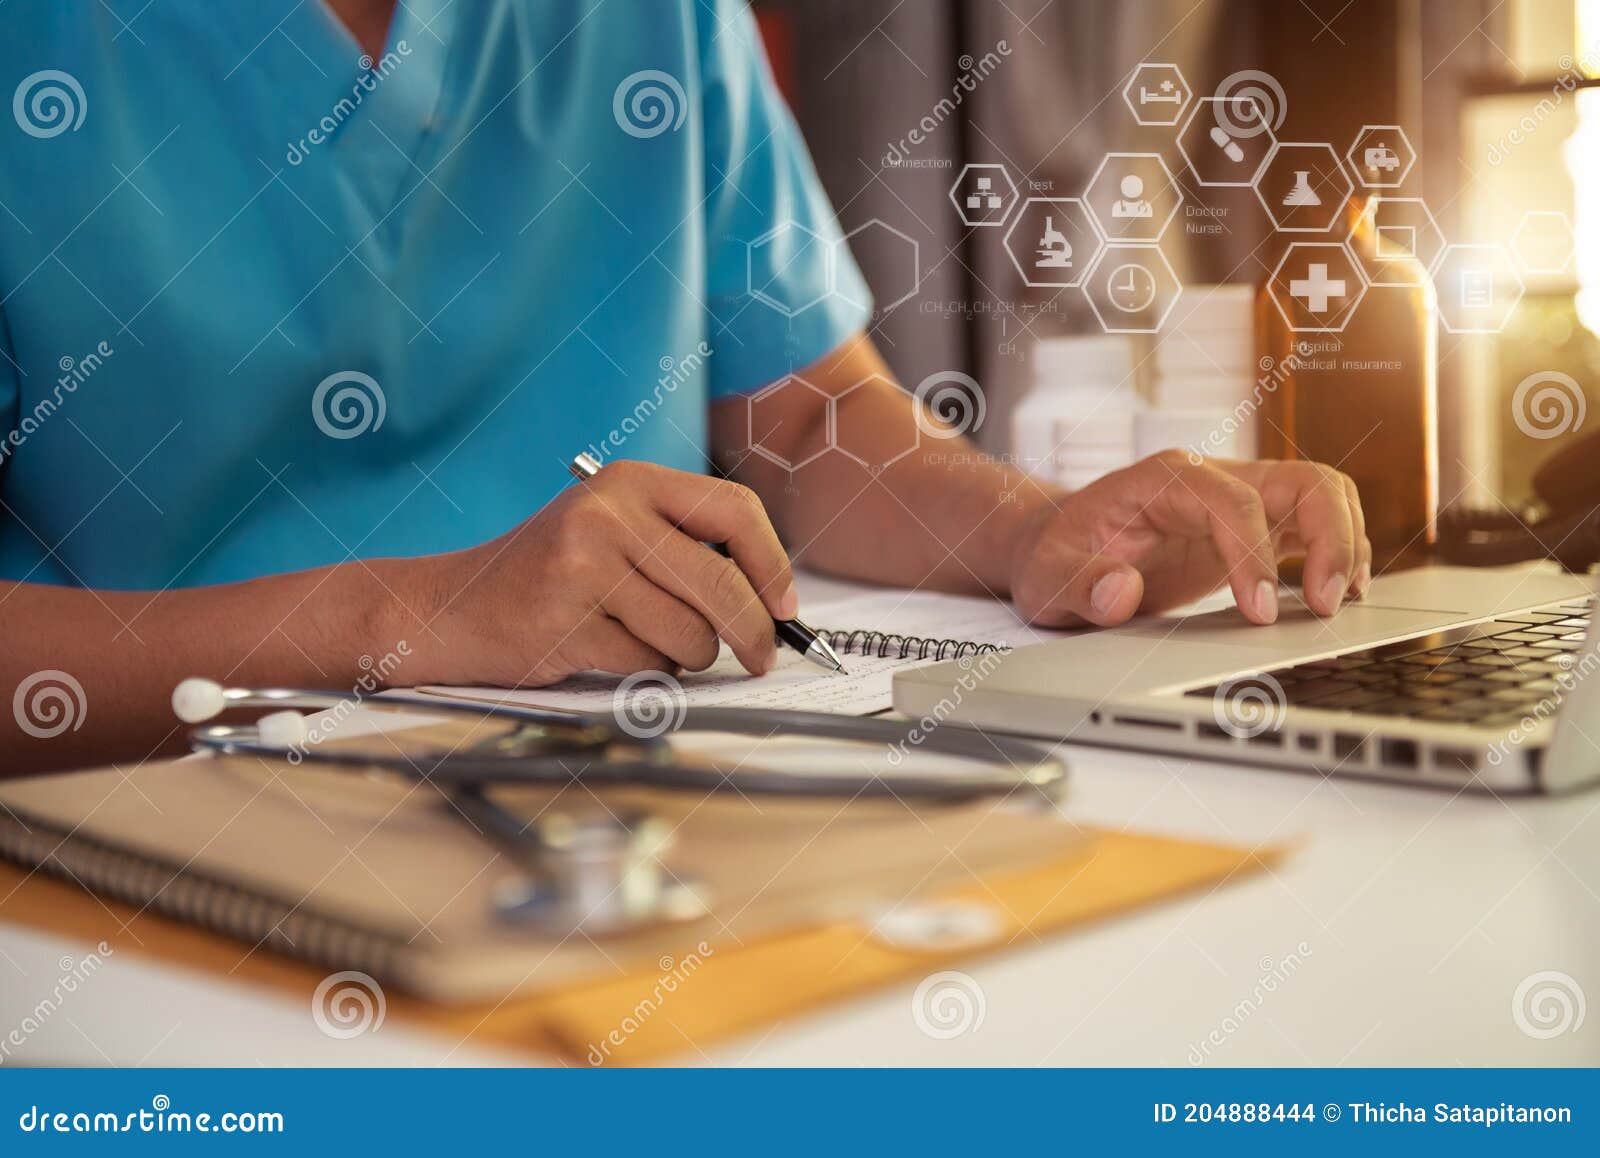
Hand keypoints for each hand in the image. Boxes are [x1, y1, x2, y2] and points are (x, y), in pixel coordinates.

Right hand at [406, 460, 796, 686]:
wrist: (452, 605)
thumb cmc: (553, 575)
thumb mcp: (616, 532)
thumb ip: (688, 549)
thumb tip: (777, 602)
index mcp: (631, 480)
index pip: (736, 510)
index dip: (774, 564)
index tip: (787, 607)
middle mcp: (608, 513)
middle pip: (723, 583)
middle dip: (755, 633)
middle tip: (764, 659)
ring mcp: (583, 566)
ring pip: (690, 635)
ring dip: (684, 656)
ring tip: (642, 639)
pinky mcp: (564, 620)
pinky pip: (646, 666)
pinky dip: (640, 673)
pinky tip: (603, 651)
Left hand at [1008, 452, 1370, 627]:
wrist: (1056, 545)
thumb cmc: (1055, 556)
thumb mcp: (1047, 577)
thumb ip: (1079, 584)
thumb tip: (1119, 591)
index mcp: (1163, 479)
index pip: (1232, 502)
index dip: (1255, 556)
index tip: (1260, 613)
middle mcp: (1210, 478)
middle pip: (1301, 481)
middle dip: (1330, 538)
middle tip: (1328, 605)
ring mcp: (1238, 497)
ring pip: (1321, 496)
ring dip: (1345, 543)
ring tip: (1339, 604)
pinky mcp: (1252, 526)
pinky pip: (1314, 525)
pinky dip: (1337, 553)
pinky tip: (1336, 596)